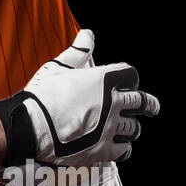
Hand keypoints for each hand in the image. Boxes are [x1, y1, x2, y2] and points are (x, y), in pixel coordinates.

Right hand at [20, 29, 159, 167]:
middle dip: (149, 105)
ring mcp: (110, 127)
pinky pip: (125, 150)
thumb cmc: (42, 96)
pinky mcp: (104, 149)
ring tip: (130, 130)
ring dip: (132, 128)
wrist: (32, 125)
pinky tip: (120, 148)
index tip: (130, 84)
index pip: (130, 75)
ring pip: (134, 128)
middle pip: (143, 102)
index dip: (130, 79)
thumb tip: (88, 34)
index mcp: (104, 80)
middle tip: (152, 108)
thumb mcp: (58, 67)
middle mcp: (113, 102)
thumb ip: (78, 51)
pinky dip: (124, 149)